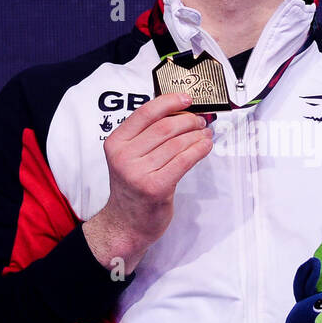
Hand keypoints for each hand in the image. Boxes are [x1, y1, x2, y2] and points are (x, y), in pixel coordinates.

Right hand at [83, 91, 213, 273]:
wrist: (126, 224)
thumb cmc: (133, 188)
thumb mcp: (130, 157)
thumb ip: (147, 136)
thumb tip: (181, 112)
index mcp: (115, 143)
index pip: (145, 113)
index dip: (169, 102)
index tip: (187, 98)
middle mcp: (123, 156)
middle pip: (164, 127)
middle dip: (188, 120)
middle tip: (201, 121)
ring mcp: (138, 173)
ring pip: (176, 144)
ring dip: (197, 135)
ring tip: (205, 133)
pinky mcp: (155, 187)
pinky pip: (183, 161)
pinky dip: (198, 150)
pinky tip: (206, 146)